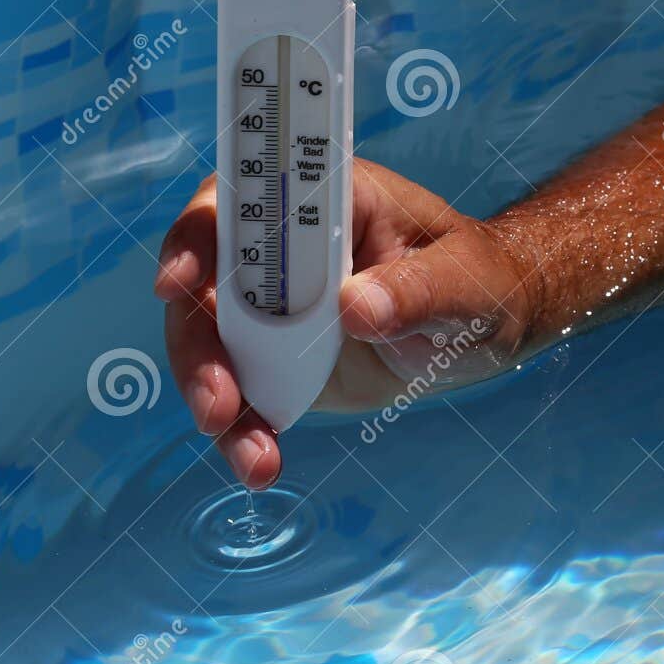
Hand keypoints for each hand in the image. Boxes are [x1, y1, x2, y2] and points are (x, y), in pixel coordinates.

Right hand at [153, 159, 534, 487]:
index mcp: (320, 199)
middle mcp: (280, 248)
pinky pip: (240, 393)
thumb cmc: (480, 280)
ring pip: (209, 346)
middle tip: (218, 406)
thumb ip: (415, 290)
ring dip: (214, 399)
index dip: (195, 236)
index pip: (238, 201)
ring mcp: (272, 306)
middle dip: (198, 348)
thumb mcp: (463, 279)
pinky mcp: (277, 360)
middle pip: (204, 285)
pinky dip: (242, 431)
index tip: (176, 284)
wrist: (487, 330)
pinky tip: (262, 464)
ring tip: (253, 458)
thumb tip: (357, 308)